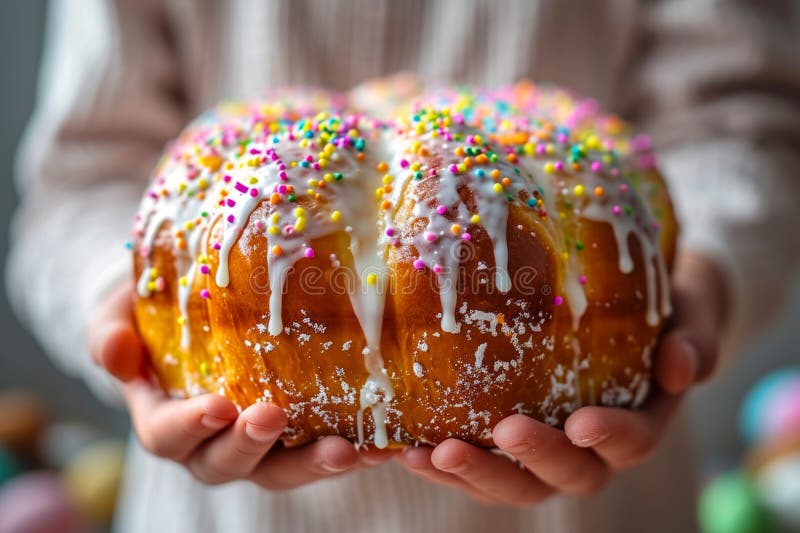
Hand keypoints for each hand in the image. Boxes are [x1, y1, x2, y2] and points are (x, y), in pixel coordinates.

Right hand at [88, 282, 395, 487]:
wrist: (198, 313)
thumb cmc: (155, 312)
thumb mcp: (121, 313)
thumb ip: (109, 332)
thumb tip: (115, 350)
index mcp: (166, 418)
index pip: (168, 436)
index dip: (190, 426)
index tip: (217, 405)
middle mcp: (211, 442)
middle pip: (227, 463)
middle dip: (251, 445)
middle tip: (274, 417)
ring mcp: (258, 444)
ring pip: (282, 469)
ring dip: (314, 463)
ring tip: (349, 450)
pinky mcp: (298, 435)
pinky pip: (321, 451)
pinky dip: (352, 451)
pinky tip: (381, 441)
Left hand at [395, 251, 727, 505]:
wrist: (628, 299)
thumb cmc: (662, 302)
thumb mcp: (689, 309)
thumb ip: (693, 337)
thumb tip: (681, 364)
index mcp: (639, 419)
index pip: (630, 441)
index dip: (610, 438)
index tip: (583, 422)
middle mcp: (591, 446)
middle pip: (567, 474)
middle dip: (533, 459)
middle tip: (503, 431)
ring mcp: (546, 447)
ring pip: (515, 481)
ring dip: (474, 473)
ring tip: (432, 453)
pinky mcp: (505, 440)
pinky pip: (477, 463)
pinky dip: (443, 463)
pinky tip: (408, 448)